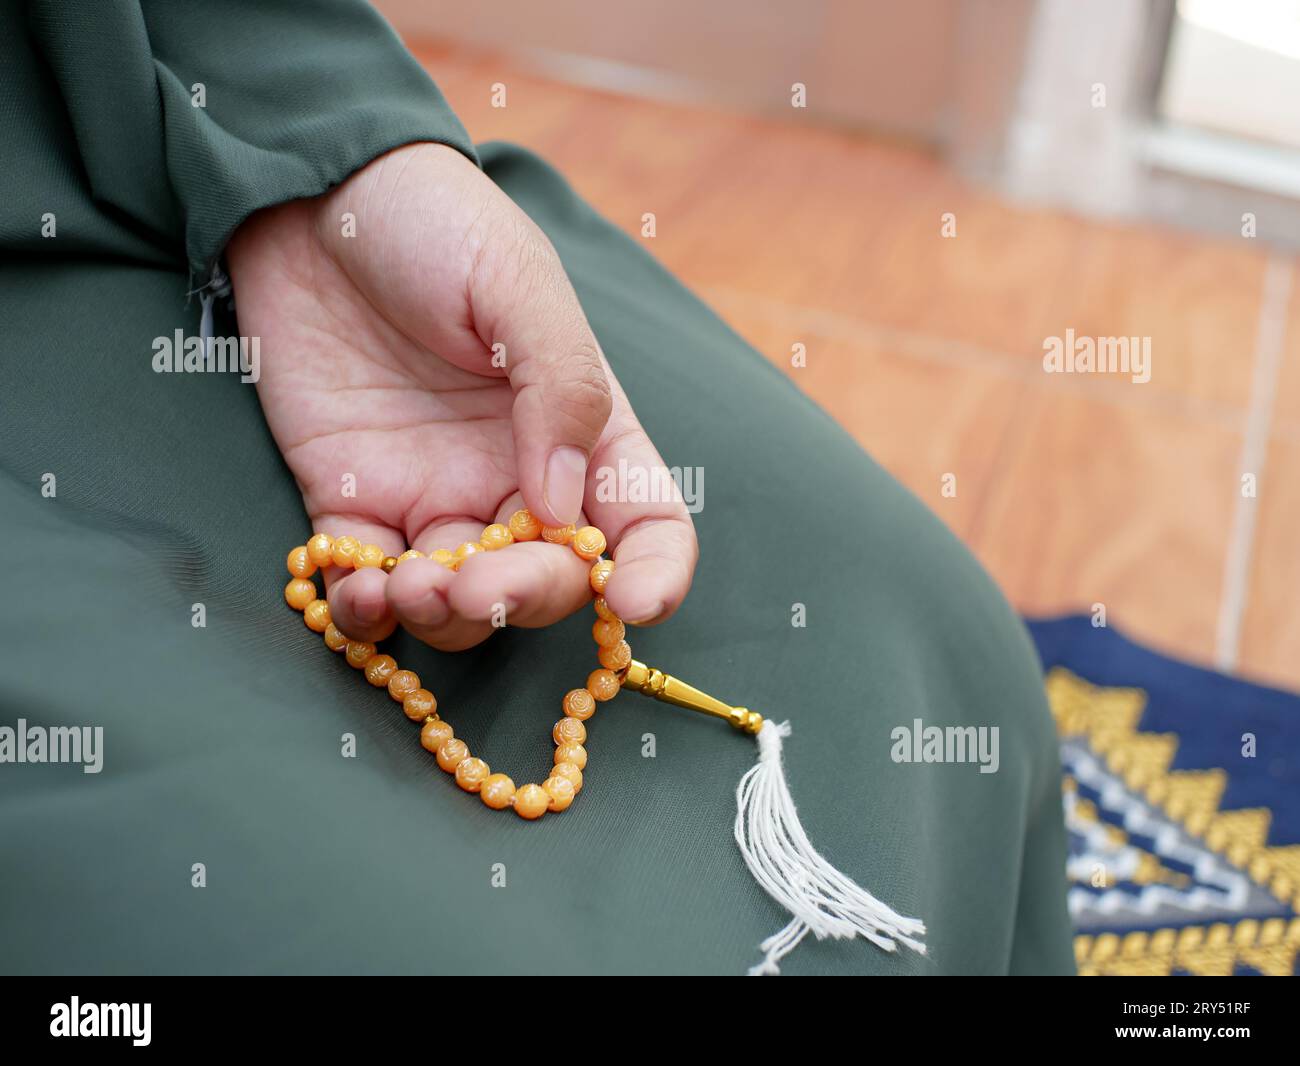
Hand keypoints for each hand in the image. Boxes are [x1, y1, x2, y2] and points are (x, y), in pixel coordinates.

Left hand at [227, 142, 695, 650]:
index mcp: (581, 427)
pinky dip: (367, 613)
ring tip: (407, 584)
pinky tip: (358, 596)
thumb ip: (561, 389)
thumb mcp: (517, 284)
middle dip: (522, 600)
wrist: (310, 195)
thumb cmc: (434, 223)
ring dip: (444, 618)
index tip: (632, 604)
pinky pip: (369, 585)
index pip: (644, 522)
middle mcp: (516, 476)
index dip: (654, 573)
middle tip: (476, 586)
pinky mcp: (354, 501)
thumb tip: (563, 505)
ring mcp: (434, 496)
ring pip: (461, 601)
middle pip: (549, 579)